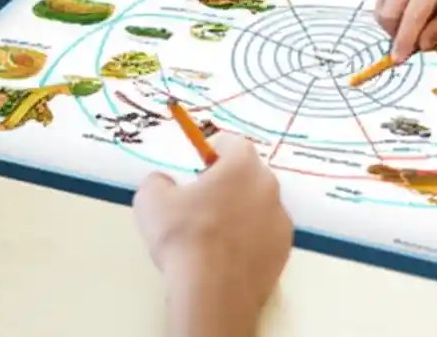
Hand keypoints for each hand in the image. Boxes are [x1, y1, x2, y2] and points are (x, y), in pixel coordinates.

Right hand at [133, 134, 292, 333]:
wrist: (213, 293)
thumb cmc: (184, 237)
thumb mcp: (151, 201)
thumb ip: (157, 182)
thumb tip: (163, 182)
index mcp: (242, 166)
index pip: (233, 143)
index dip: (212, 151)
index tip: (197, 168)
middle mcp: (269, 187)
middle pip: (249, 174)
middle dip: (228, 182)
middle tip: (201, 202)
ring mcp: (281, 220)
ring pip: (259, 205)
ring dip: (241, 211)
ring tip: (214, 235)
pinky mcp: (285, 251)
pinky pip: (265, 234)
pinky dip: (251, 239)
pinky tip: (228, 257)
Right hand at [375, 0, 436, 62]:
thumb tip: (421, 46)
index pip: (411, 18)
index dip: (404, 41)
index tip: (398, 60)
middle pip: (388, 15)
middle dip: (396, 35)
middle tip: (413, 43)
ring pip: (381, 10)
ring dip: (392, 27)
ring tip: (412, 28)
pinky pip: (381, 3)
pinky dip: (389, 15)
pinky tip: (405, 15)